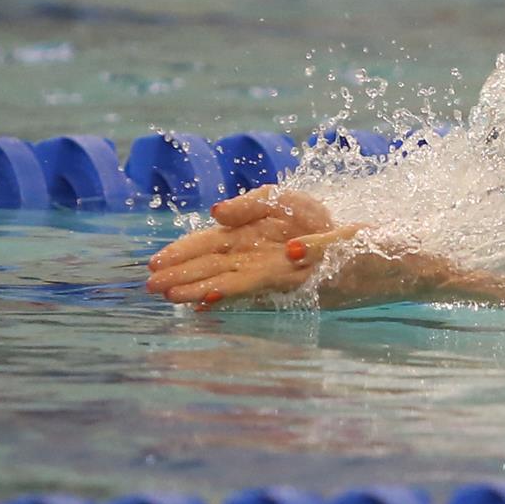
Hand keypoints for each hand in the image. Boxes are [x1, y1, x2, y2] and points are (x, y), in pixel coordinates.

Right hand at [144, 187, 356, 305]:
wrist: (353, 240)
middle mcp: (247, 255)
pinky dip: (228, 294)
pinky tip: (206, 304)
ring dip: (196, 288)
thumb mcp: (281, 200)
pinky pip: (249, 288)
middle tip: (151, 287)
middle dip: (180, 275)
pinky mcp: (280, 283)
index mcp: (242, 233)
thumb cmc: (313, 219)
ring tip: (170, 297)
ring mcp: (261, 270)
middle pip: (208, 265)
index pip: (204, 243)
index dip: (180, 251)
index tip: (156, 261)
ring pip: (222, 279)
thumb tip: (216, 213)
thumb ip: (249, 203)